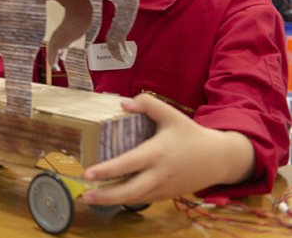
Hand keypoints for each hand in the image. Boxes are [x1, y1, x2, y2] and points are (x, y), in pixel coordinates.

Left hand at [81, 94, 255, 205]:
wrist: (219, 159)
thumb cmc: (190, 134)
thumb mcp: (171, 114)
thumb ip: (147, 104)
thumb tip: (122, 103)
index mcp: (157, 153)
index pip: (128, 164)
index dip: (106, 170)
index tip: (87, 173)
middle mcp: (159, 174)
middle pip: (130, 191)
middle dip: (105, 196)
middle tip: (85, 194)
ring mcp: (163, 188)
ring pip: (135, 199)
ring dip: (112, 200)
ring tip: (91, 197)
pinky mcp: (167, 195)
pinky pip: (143, 200)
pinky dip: (126, 200)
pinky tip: (111, 196)